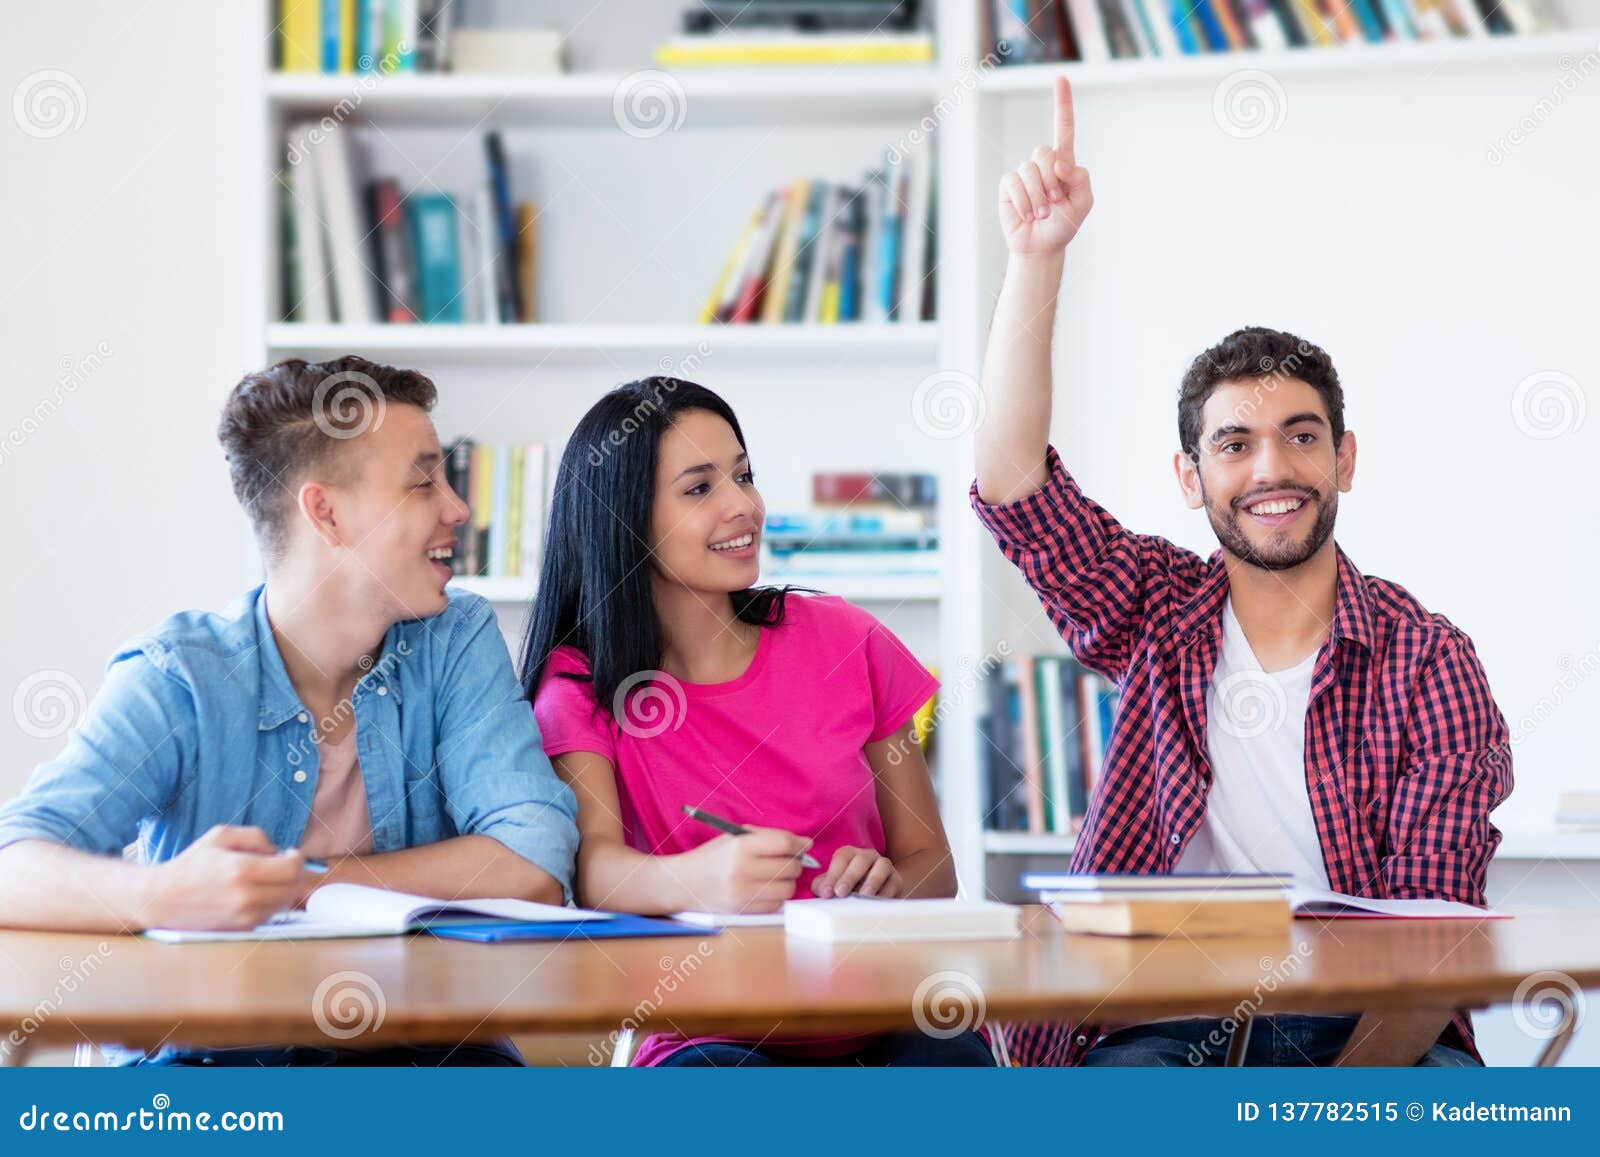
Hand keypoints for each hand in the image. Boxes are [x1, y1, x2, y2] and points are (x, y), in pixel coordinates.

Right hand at [137, 825, 318, 930]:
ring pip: (285, 903)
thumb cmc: (191, 864)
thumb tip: (279, 851)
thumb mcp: (220, 836)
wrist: (162, 900)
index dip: (297, 858)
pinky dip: (271, 903)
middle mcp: (246, 897)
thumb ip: (256, 836)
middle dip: (294, 874)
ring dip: (284, 889)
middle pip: (294, 887)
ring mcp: (244, 917)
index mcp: (243, 870)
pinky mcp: (241, 930)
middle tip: (282, 865)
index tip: (289, 853)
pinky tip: (256, 893)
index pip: (292, 868)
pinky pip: (271, 916)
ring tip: (267, 879)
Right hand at [680, 828, 811, 913]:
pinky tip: (765, 890)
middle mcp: (741, 870)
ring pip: (787, 889)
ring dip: (788, 882)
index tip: (802, 846)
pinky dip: (776, 897)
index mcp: (739, 846)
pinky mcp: (743, 911)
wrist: (683, 883)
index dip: (798, 844)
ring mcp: (742, 893)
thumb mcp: (735, 838)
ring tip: (776, 877)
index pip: (783, 843)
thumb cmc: (712, 857)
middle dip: (795, 863)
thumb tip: (807, 844)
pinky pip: (776, 905)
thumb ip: (770, 837)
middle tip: (788, 862)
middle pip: (789, 867)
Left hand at [812, 846, 902, 898]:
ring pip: (882, 866)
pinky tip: (877, 902)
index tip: (826, 892)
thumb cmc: (848, 888)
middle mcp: (868, 856)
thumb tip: (821, 889)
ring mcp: (884, 866)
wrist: (874, 893)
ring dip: (872, 880)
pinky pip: (894, 883)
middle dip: (850, 876)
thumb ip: (822, 885)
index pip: (841, 858)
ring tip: (863, 895)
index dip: (832, 875)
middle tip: (840, 892)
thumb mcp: (833, 885)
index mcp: (850, 854)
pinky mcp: (896, 880)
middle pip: (861, 860)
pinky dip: (886, 892)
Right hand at [998, 76, 1093, 256]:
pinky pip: (1014, 183)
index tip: (1061, 78)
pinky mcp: (1009, 186)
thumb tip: (1059, 163)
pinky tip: (1027, 215)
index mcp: (1064, 163)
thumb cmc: (1064, 223)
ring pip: (1029, 170)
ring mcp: (1024, 174)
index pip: (1063, 128)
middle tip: (1055, 203)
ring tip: (1042, 214)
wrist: (1042, 246)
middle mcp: (1043, 164)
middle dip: (1052, 181)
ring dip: (1038, 197)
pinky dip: (1024, 202)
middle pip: (1045, 153)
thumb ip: (1080, 178)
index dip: (1062, 104)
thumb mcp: (1084, 202)